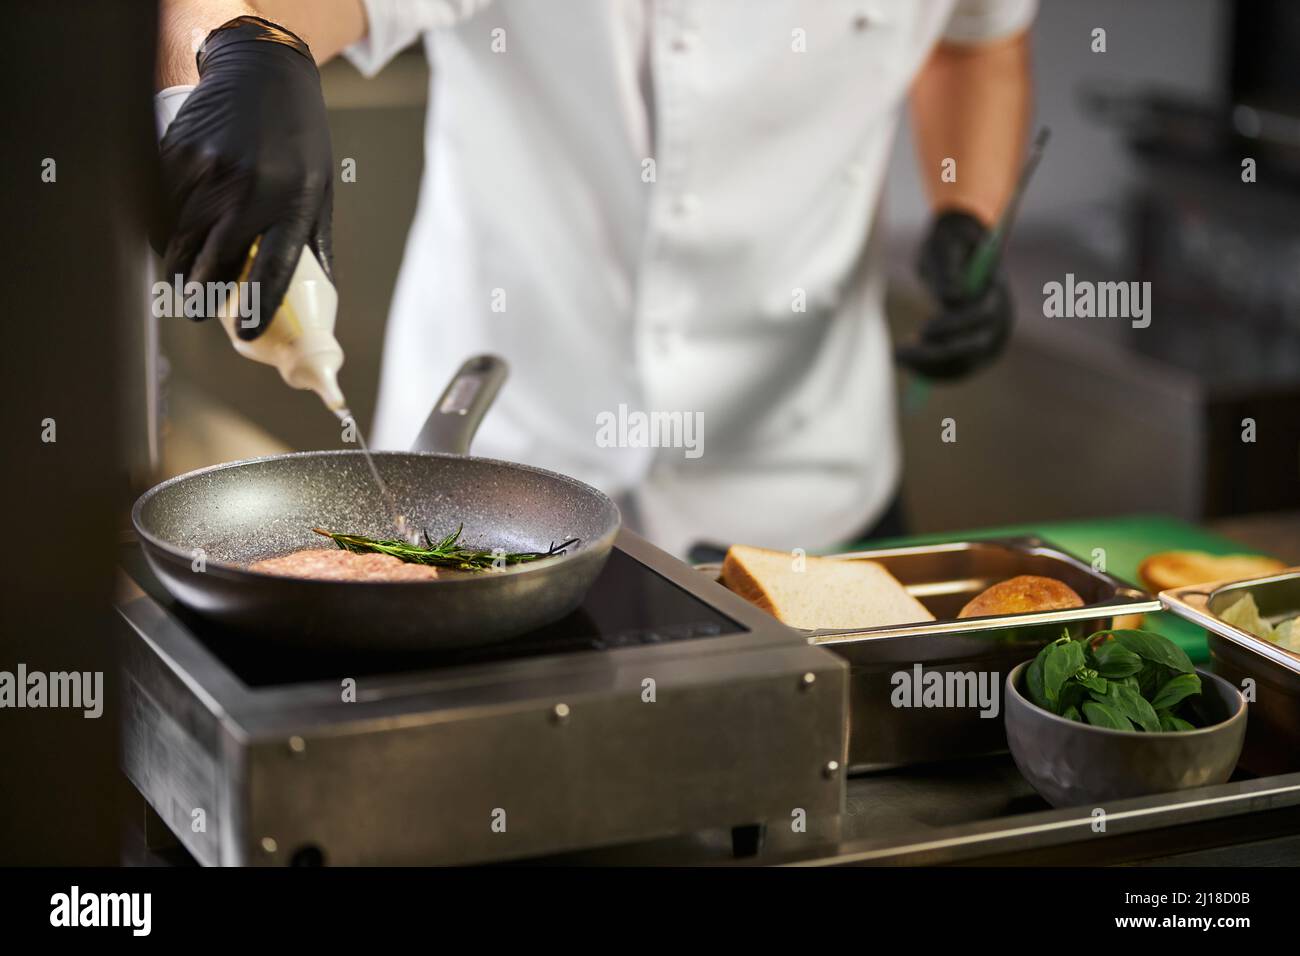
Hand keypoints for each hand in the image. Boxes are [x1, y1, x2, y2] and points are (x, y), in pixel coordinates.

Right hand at [156, 16, 332, 339]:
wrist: (265, 74)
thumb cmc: (300, 141)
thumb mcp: (320, 192)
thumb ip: (312, 244)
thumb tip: (314, 301)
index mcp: (295, 205)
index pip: (274, 271)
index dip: (257, 308)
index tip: (244, 332)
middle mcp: (252, 190)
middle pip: (214, 263)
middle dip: (202, 294)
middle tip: (198, 309)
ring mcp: (211, 171)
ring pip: (180, 240)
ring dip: (179, 267)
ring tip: (183, 280)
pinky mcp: (179, 155)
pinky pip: (162, 208)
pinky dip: (164, 229)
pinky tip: (174, 234)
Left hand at [894, 209, 1013, 380]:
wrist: (960, 249)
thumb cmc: (947, 243)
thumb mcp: (942, 244)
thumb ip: (946, 265)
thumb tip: (950, 297)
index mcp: (995, 287)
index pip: (983, 315)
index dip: (954, 326)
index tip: (923, 329)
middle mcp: (999, 315)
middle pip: (976, 345)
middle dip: (937, 353)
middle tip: (897, 353)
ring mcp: (990, 334)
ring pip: (966, 364)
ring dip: (931, 367)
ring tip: (897, 356)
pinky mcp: (977, 347)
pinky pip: (958, 369)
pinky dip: (933, 371)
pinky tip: (907, 364)